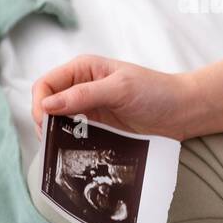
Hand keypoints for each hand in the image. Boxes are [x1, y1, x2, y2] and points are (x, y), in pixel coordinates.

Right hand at [30, 54, 204, 139]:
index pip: (46, 84)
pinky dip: (70, 145)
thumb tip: (49, 104)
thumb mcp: (120, 88)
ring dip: (55, 136)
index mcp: (82, 69)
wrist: (182, 112)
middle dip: (44, 123)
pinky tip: (74, 153)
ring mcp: (88, 109)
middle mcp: (81, 87)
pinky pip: (74, 137)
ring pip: (58, 124)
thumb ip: (84, 95)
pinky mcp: (98, 128)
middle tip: (51, 142)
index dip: (39, 104)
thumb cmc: (155, 92)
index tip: (45, 124)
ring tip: (61, 150)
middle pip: (47, 105)